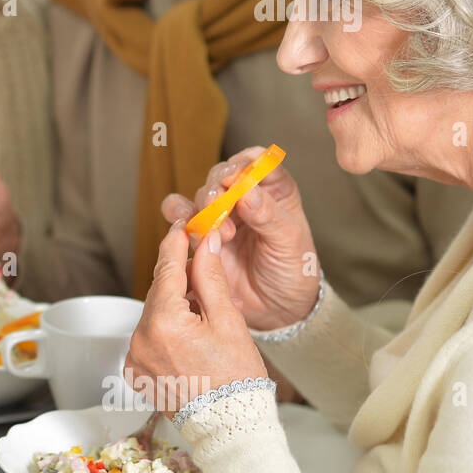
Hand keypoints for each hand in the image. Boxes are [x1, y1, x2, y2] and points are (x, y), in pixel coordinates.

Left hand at [125, 221, 267, 413]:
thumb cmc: (236, 379)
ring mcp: (134, 357)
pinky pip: (148, 338)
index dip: (174, 244)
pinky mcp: (134, 371)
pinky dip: (165, 331)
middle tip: (205, 274)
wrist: (229, 426)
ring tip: (204, 319)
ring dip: (173, 308)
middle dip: (180, 281)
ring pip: (153, 315)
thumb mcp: (228, 321)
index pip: (167, 269)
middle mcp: (140, 339)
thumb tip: (203, 243)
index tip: (180, 226)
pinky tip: (189, 340)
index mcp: (163, 323)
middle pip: (159, 294)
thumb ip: (210, 278)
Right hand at [159, 146, 320, 330]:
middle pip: (222, 175)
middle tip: (221, 206)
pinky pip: (179, 217)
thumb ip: (268, 214)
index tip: (236, 176)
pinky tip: (189, 232)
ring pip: (199, 195)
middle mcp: (244, 198)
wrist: (278, 311)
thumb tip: (247, 190)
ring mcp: (221, 216)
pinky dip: (178, 218)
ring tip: (215, 230)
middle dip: (218, 188)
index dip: (244, 163)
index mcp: (274, 191)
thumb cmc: (294, 272)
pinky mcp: (201, 236)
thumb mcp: (290, 242)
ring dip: (201, 207)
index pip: (256, 161)